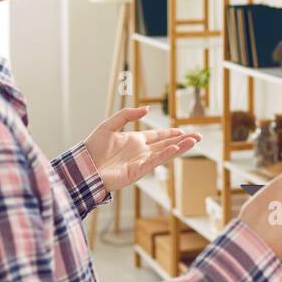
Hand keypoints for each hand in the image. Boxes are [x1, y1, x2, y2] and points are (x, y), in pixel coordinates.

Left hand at [84, 105, 201, 194]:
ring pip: (165, 153)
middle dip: (182, 140)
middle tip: (198, 137)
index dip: (170, 133)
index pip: (157, 136)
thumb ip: (127, 115)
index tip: (183, 131)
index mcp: (134, 141)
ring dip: (180, 147)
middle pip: (166, 144)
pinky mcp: (137, 171)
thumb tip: (147, 109)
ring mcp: (140, 162)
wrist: (82, 167)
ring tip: (194, 141)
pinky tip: (175, 148)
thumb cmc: (92, 149)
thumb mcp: (108, 126)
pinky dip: (165, 154)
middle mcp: (141, 152)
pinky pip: (154, 161)